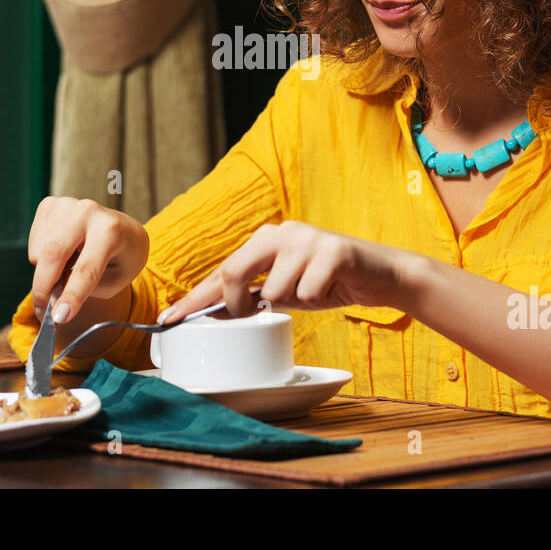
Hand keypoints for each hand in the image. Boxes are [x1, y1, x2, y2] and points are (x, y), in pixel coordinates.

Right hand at [28, 197, 147, 323]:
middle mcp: (88, 211)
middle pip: (53, 255)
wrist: (122, 230)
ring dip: (48, 271)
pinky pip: (34, 243)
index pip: (87, 268)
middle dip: (43, 289)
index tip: (58, 317)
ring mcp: (66, 205)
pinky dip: (43, 257)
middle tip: (44, 313)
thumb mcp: (116, 280)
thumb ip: (86, 290)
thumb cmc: (122, 257)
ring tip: (70, 268)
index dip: (72, 295)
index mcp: (111, 230)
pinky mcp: (50, 205)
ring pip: (39, 253)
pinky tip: (64, 251)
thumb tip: (53, 300)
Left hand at [157, 220, 423, 323]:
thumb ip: (252, 296)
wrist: (380, 275)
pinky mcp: (333, 250)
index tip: (170, 318)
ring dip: (292, 301)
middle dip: (240, 302)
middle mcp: (281, 231)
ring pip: (274, 289)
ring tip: (312, 290)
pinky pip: (307, 291)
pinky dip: (318, 298)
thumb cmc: (327, 282)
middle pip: (234, 271)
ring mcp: (307, 238)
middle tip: (256, 311)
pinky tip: (331, 286)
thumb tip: (214, 314)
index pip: (220, 270)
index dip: (194, 297)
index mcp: (265, 238)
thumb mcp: (284, 291)